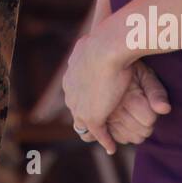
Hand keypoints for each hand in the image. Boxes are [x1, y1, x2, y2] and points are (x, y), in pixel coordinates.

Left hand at [63, 33, 169, 155]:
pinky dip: (105, 141)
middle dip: (85, 116)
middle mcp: (70, 90)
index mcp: (71, 72)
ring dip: (94, 131)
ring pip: (83, 123)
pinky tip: (111, 146)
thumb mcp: (98, 40)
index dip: (83, 96)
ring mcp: (78, 104)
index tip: (93, 100)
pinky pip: (97, 134)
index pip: (74, 89)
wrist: (107, 46)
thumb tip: (101, 35)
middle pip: (75, 108)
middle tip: (98, 124)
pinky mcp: (90, 116)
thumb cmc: (108, 38)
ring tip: (105, 137)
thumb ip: (98, 45)